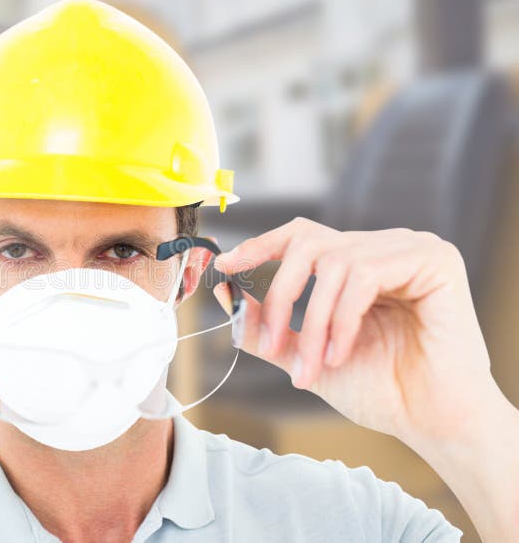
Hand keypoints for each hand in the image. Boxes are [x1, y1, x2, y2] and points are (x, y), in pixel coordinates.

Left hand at [213, 217, 497, 444]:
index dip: (260, 246)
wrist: (431, 422)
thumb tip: (228, 298)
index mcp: (360, 262)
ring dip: (313, 322)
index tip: (226, 267)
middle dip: (280, 294)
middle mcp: (384, 247)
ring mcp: (410, 249)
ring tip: (316, 366)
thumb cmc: (380, 389)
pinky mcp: (434, 260)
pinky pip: (364, 275)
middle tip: (269, 342)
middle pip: (308, 242)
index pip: (302, 236)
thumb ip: (270, 327)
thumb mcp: (308, 354)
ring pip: (333, 264)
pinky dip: (342, 319)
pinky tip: (341, 352)